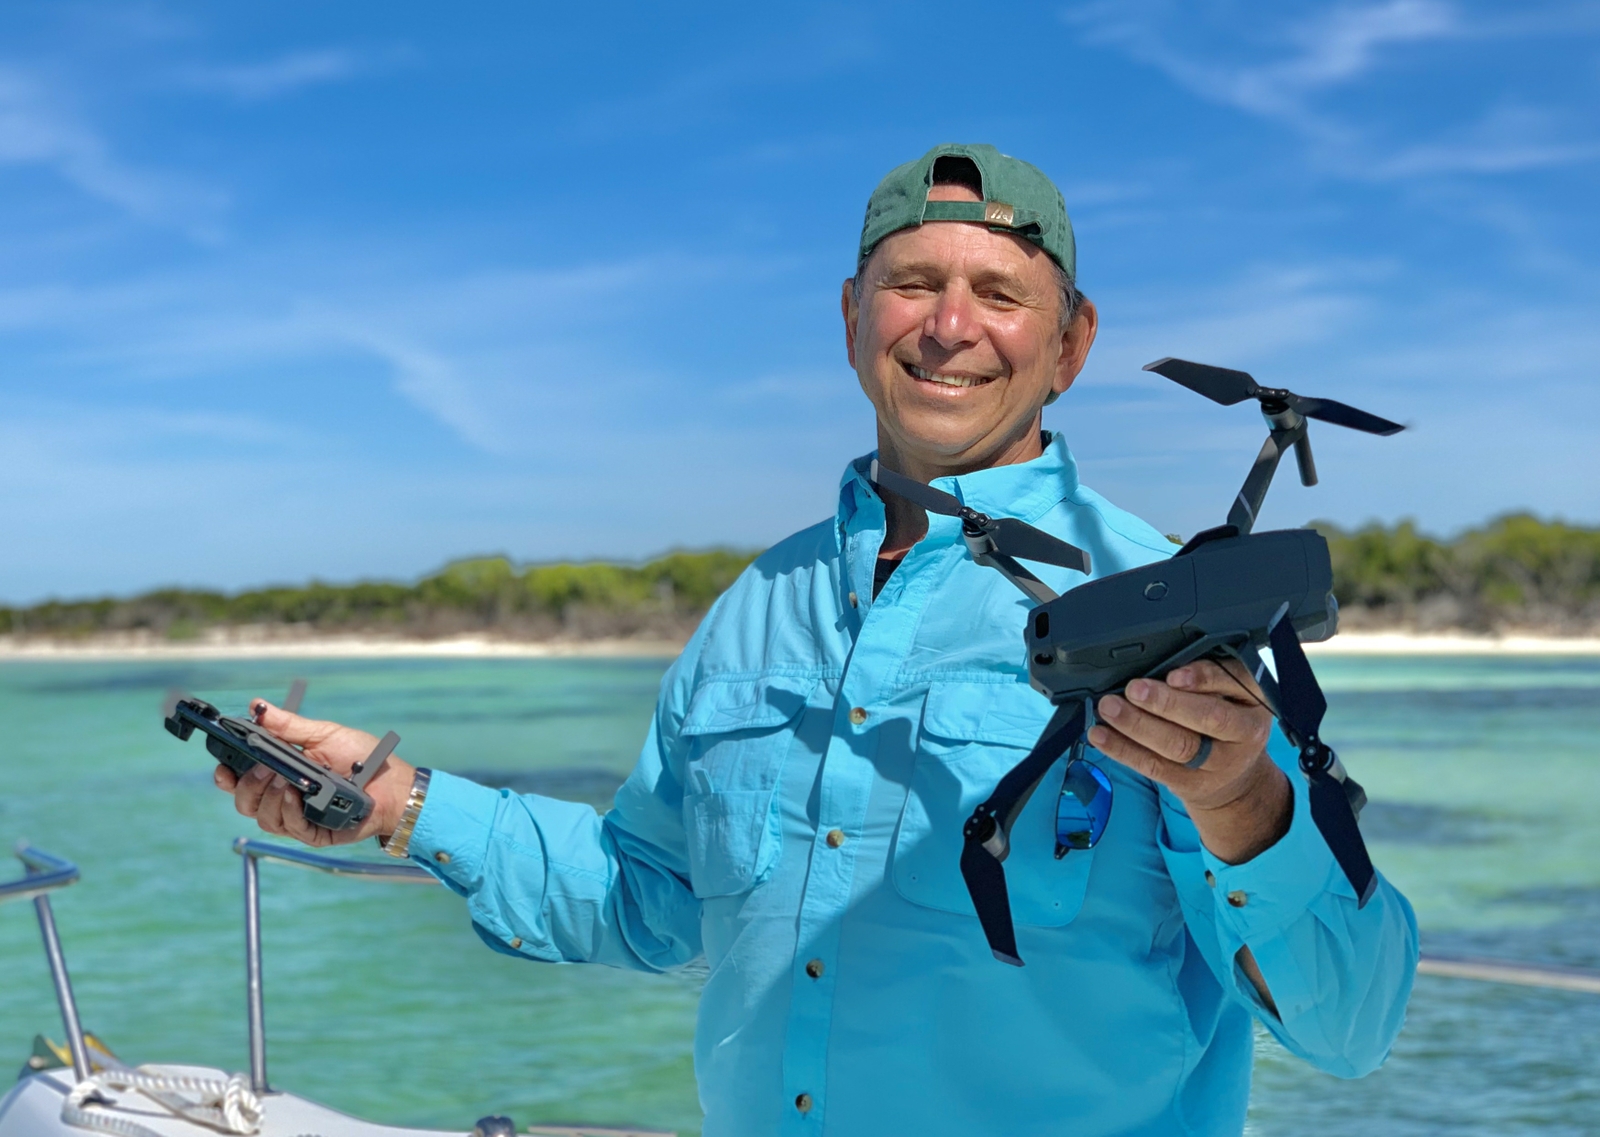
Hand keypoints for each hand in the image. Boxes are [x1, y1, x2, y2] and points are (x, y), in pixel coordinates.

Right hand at [212, 699, 416, 848]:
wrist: (393, 783)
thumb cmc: (361, 758)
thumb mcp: (323, 735)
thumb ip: (289, 726)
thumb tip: (258, 707)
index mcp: (280, 773)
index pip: (240, 779)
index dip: (226, 776)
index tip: (223, 766)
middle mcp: (282, 797)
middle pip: (244, 801)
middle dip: (246, 786)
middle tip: (261, 769)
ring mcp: (296, 818)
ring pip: (262, 816)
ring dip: (268, 797)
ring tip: (285, 779)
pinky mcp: (312, 833)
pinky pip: (288, 827)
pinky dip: (287, 809)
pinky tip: (294, 795)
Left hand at [1089, 659, 1290, 863]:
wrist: (1236, 780)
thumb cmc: (1227, 721)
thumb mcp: (1233, 694)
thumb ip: (1208, 676)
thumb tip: (1159, 663)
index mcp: (1254, 700)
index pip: (1234, 683)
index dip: (1203, 678)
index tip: (1173, 674)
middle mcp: (1242, 733)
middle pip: (1207, 718)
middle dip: (1167, 702)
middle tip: (1133, 689)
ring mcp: (1217, 764)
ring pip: (1178, 745)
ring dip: (1138, 725)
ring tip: (1109, 708)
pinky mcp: (1190, 784)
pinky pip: (1154, 766)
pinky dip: (1123, 749)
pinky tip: (1101, 735)